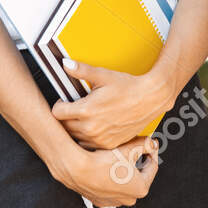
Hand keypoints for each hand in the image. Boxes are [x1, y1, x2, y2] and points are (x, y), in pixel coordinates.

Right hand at [49, 136, 159, 207]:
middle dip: (137, 161)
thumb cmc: (102, 163)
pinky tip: (105, 167)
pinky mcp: (99, 199)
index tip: (149, 145)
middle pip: (139, 175)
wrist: (77, 169)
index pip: (152, 166)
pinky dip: (110, 177)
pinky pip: (109, 186)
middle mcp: (128, 199)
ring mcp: (112, 201)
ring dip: (123, 169)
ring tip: (117, 157)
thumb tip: (151, 143)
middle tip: (133, 149)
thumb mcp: (130, 148)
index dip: (151, 152)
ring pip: (124, 181)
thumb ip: (146, 144)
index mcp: (141, 189)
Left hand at [51, 59, 175, 150]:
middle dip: (66, 117)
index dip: (59, 104)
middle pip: (64, 126)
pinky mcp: (108, 144)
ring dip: (76, 128)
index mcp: (86, 110)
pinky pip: (89, 144)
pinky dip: (89, 137)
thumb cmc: (129, 86)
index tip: (65, 101)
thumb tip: (65, 63)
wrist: (151, 98)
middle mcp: (91, 128)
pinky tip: (96, 126)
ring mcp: (100, 138)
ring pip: (75, 137)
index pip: (57, 113)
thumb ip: (81, 70)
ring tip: (86, 117)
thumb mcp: (104, 75)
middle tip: (75, 107)